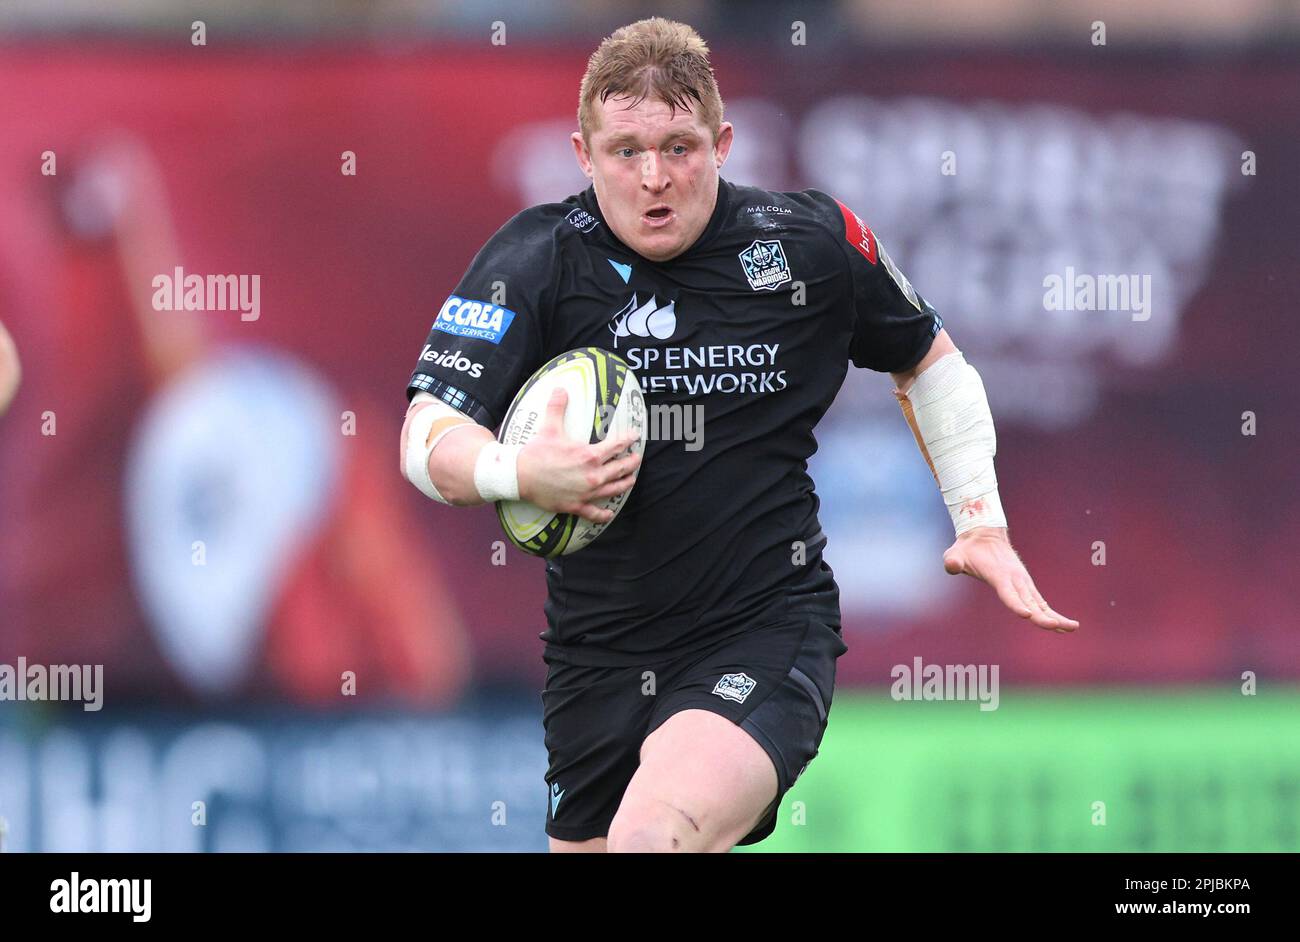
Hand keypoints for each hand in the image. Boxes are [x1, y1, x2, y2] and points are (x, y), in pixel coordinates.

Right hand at [516, 388, 640, 523]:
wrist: (519, 476)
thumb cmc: (536, 452)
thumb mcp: (549, 427)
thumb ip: (557, 407)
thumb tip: (560, 388)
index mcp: (589, 455)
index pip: (617, 446)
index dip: (628, 439)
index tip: (635, 436)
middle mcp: (592, 475)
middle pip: (621, 468)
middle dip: (632, 462)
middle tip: (636, 458)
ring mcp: (586, 493)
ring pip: (613, 489)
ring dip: (625, 483)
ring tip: (631, 479)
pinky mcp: (576, 506)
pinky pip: (594, 513)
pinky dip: (603, 514)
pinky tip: (609, 513)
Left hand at [942, 527, 1079, 632]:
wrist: (985, 535)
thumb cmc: (967, 550)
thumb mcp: (955, 554)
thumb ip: (952, 561)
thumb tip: (951, 565)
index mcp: (999, 575)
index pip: (1008, 593)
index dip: (1016, 604)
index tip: (1027, 615)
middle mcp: (1015, 580)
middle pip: (1030, 602)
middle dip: (1043, 616)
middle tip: (1056, 626)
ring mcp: (1023, 582)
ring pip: (1040, 603)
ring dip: (1055, 616)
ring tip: (1072, 628)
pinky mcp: (1026, 585)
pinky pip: (1041, 602)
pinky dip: (1052, 613)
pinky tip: (1062, 626)